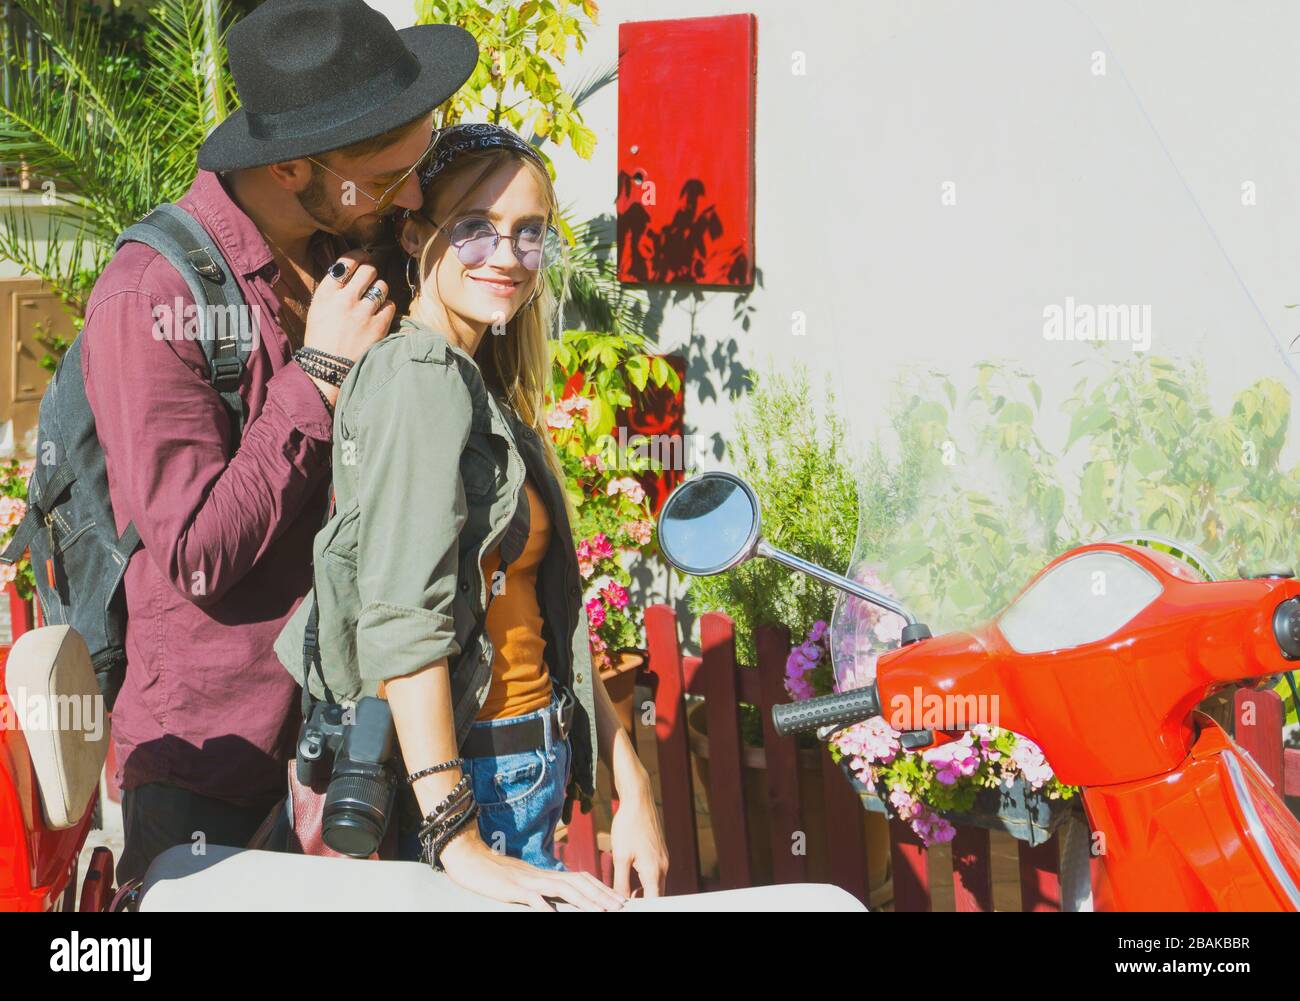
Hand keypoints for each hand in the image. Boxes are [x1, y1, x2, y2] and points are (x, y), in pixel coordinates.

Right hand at [301, 250, 392, 400]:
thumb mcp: (317, 310)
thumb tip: (349, 273)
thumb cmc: (321, 339)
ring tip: (374, 299)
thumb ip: (333, 291)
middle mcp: (344, 299)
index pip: (346, 262)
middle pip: (368, 269)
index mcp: (326, 293)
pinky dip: (387, 308)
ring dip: (380, 290)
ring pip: (382, 286)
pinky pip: (391, 305)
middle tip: (371, 278)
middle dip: (371, 271)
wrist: (327, 369)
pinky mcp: (378, 326)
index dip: (358, 256)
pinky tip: (379, 315)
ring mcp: (362, 312)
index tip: (363, 258)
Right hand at [439, 826, 627, 911]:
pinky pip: (533, 898)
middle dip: (602, 895)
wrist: (469, 858)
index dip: (601, 888)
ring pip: (564, 889)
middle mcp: (542, 875)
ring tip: (601, 912)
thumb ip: (540, 888)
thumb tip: (556, 901)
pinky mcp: (513, 888)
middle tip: (620, 906)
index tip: (617, 898)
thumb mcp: (522, 881)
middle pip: (579, 883)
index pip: (581, 878)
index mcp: (546, 874)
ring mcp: (529, 881)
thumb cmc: (494, 873)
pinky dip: (545, 907)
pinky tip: (554, 915)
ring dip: (585, 901)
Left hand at [609, 766, 668, 897]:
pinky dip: (644, 879)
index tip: (630, 908)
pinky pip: (655, 872)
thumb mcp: (620, 857)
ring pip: (656, 883)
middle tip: (625, 903)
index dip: (641, 907)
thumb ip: (621, 882)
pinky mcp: (659, 851)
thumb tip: (619, 900)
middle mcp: (663, 866)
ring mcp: (663, 858)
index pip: (654, 901)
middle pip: (656, 894)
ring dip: (643, 891)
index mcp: (654, 871)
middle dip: (643, 901)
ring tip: (624, 892)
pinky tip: (629, 876)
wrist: (638, 799)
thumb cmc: (628, 825)